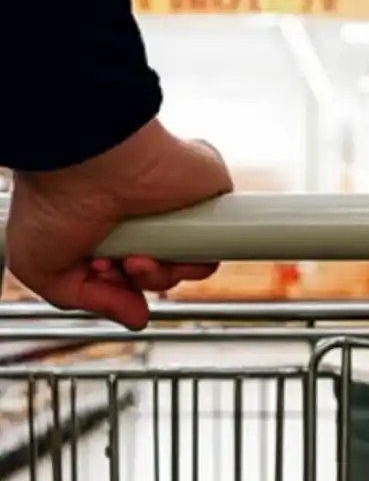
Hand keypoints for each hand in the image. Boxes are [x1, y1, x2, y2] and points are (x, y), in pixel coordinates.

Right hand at [6, 119, 233, 328]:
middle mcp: (142, 218)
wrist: (87, 162)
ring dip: (161, 276)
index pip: (126, 275)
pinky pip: (215, 247)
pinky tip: (161, 248)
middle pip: (158, 274)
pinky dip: (194, 260)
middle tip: (113, 267)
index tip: (97, 273)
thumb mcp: (42, 267)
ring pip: (186, 266)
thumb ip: (89, 301)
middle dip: (135, 282)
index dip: (114, 286)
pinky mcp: (207, 199)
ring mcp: (176, 209)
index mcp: (106, 228)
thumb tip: (136, 318)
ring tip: (136, 259)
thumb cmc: (53, 200)